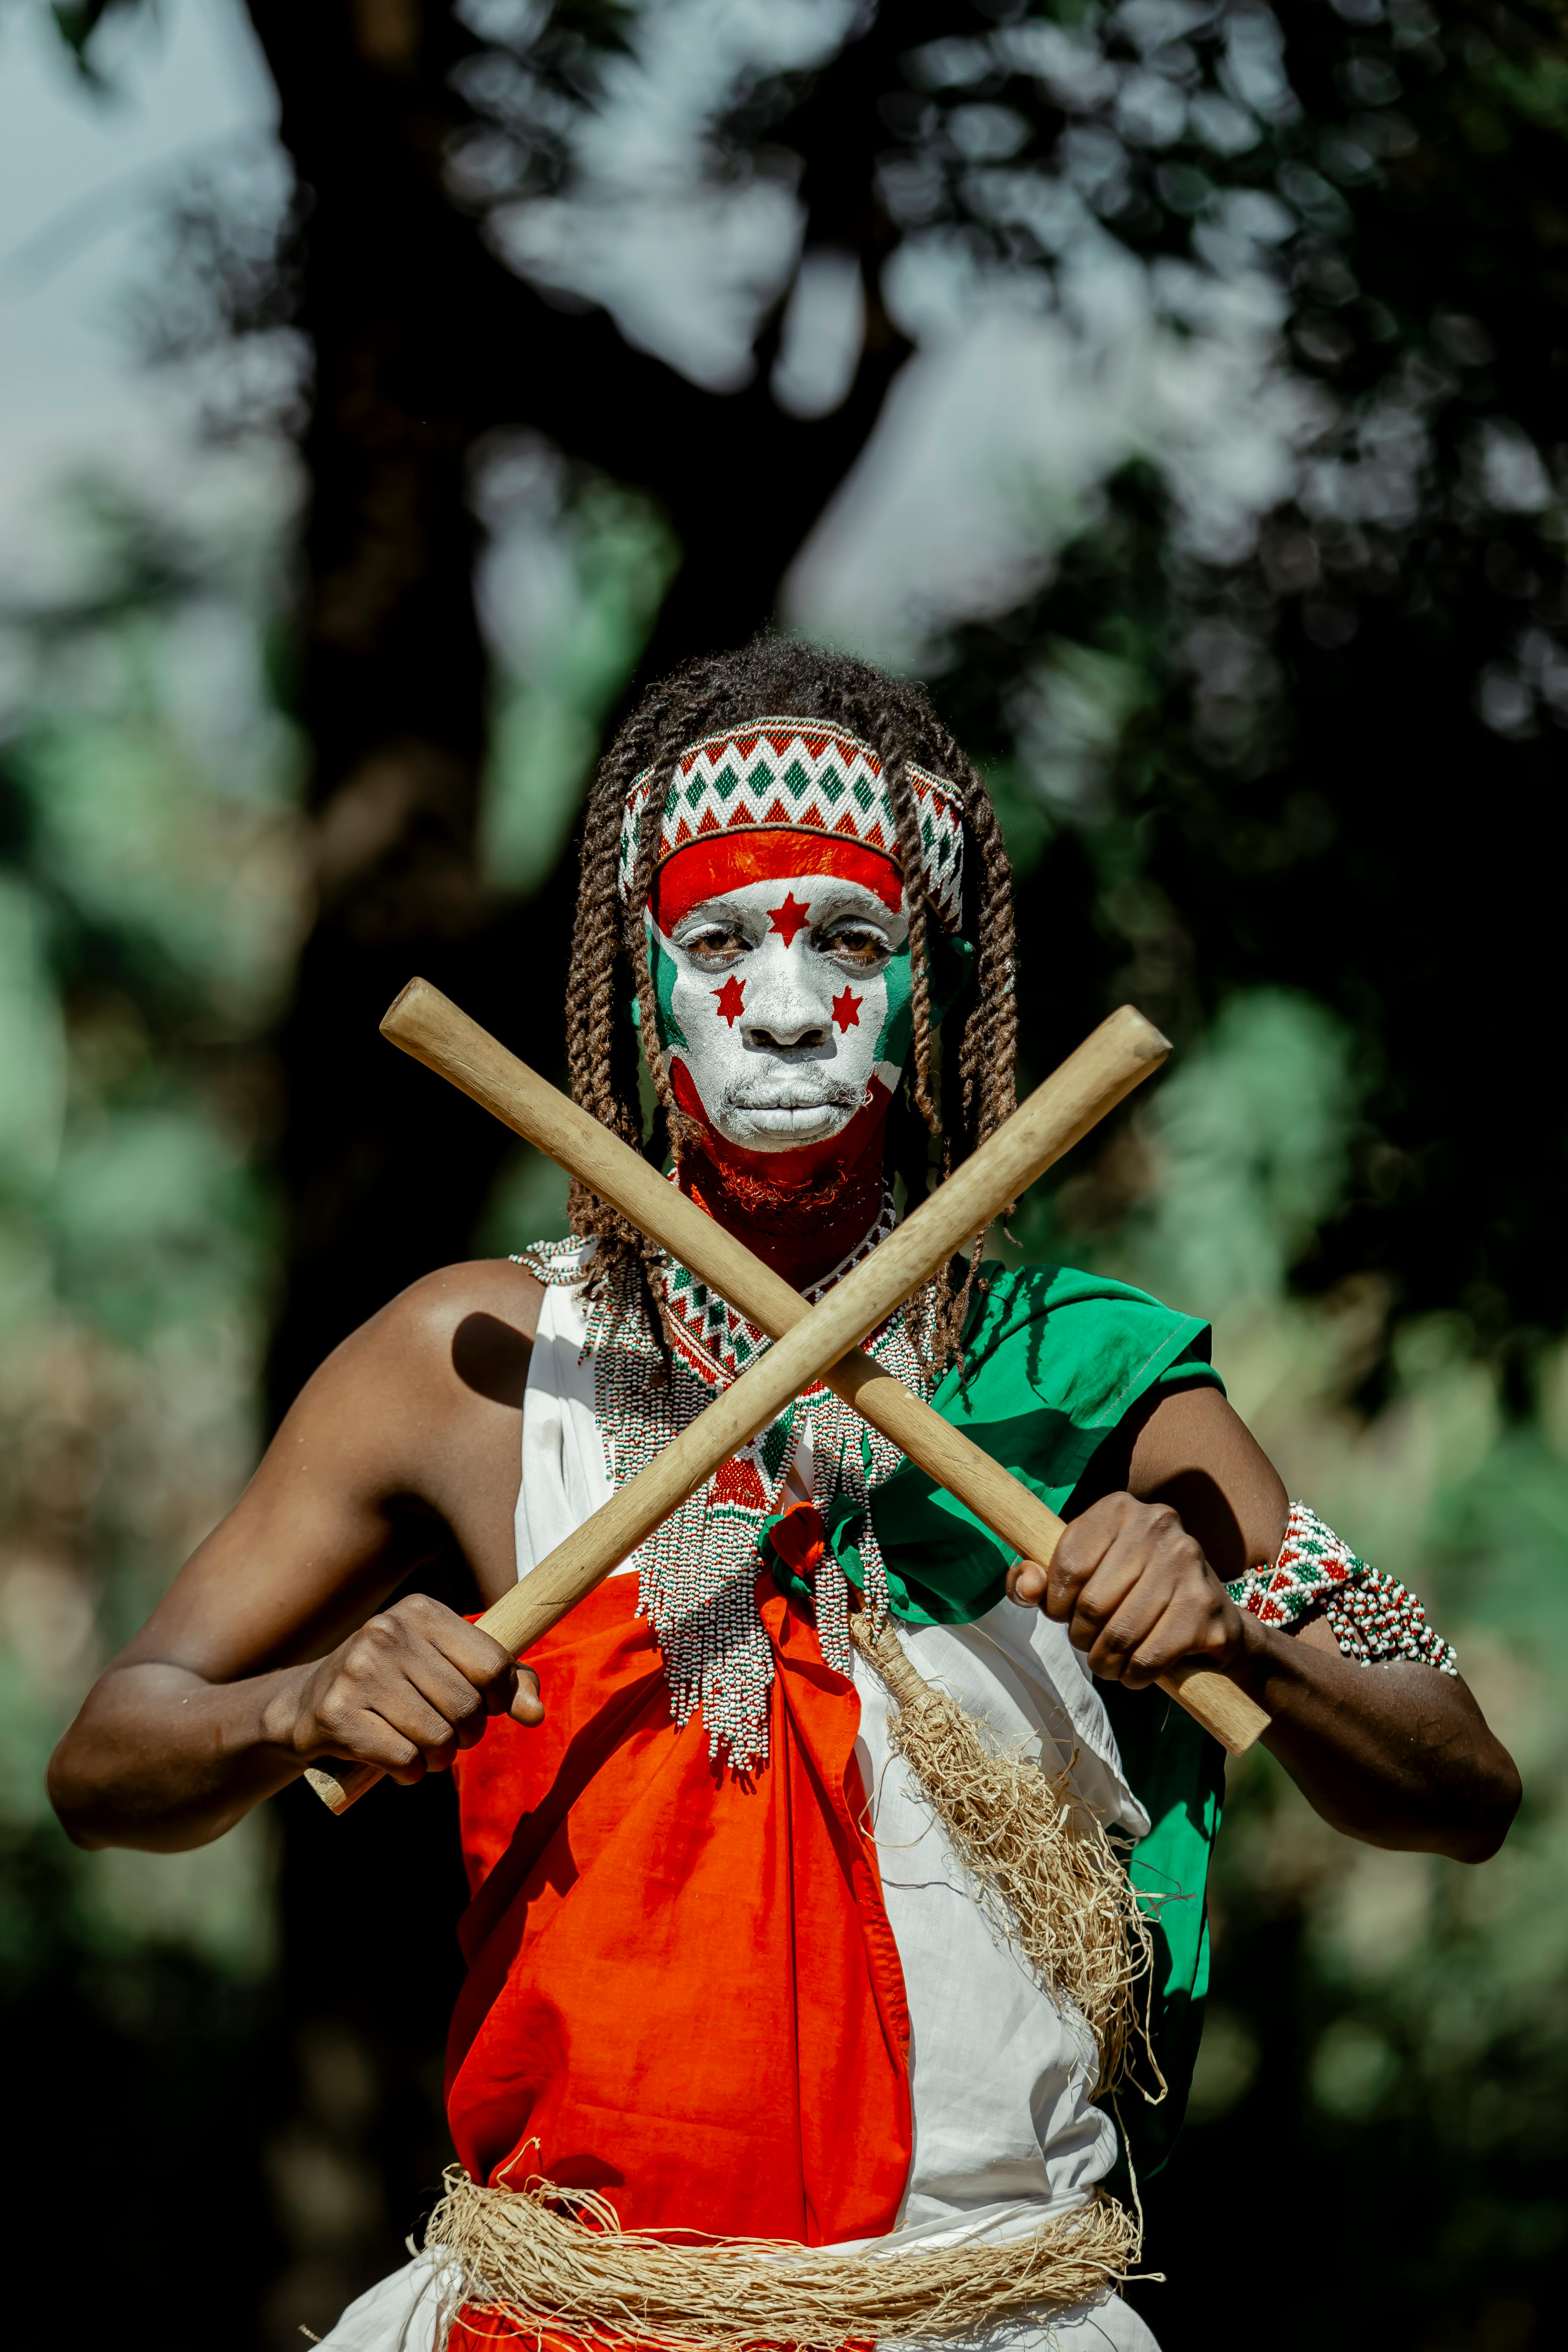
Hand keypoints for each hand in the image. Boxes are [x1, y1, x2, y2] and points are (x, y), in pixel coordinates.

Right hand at [269, 1593, 543, 1783]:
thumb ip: (504, 1682)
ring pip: (437, 1737)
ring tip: (423, 1749)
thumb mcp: (448, 1666)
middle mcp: (386, 1631)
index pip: (493, 1664)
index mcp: (421, 1611)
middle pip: (467, 1706)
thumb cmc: (396, 1683)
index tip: (486, 1708)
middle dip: (466, 1734)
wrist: (307, 1703)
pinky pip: (403, 1760)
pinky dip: (409, 1773)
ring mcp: (357, 1671)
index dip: (501, 1699)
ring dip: (438, 1758)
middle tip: (448, 1734)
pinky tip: (398, 1762)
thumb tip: (535, 1712)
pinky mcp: (336, 1713)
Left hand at [1005, 1492, 1243, 1688]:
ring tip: (1109, 1662)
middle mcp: (1158, 1525)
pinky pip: (1149, 1657)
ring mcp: (1188, 1563)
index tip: (1064, 1615)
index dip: (1055, 1603)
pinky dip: (1134, 1676)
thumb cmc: (1131, 1592)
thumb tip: (1026, 1585)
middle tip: (1090, 1644)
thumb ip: (1038, 1578)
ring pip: (1120, 1634)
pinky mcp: (1205, 1607)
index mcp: (1118, 1508)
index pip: (1067, 1565)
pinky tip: (1135, 1671)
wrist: (1210, 1616)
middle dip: (1081, 1638)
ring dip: (1105, 1662)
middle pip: (1092, 1603)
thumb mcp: (1080, 1574)